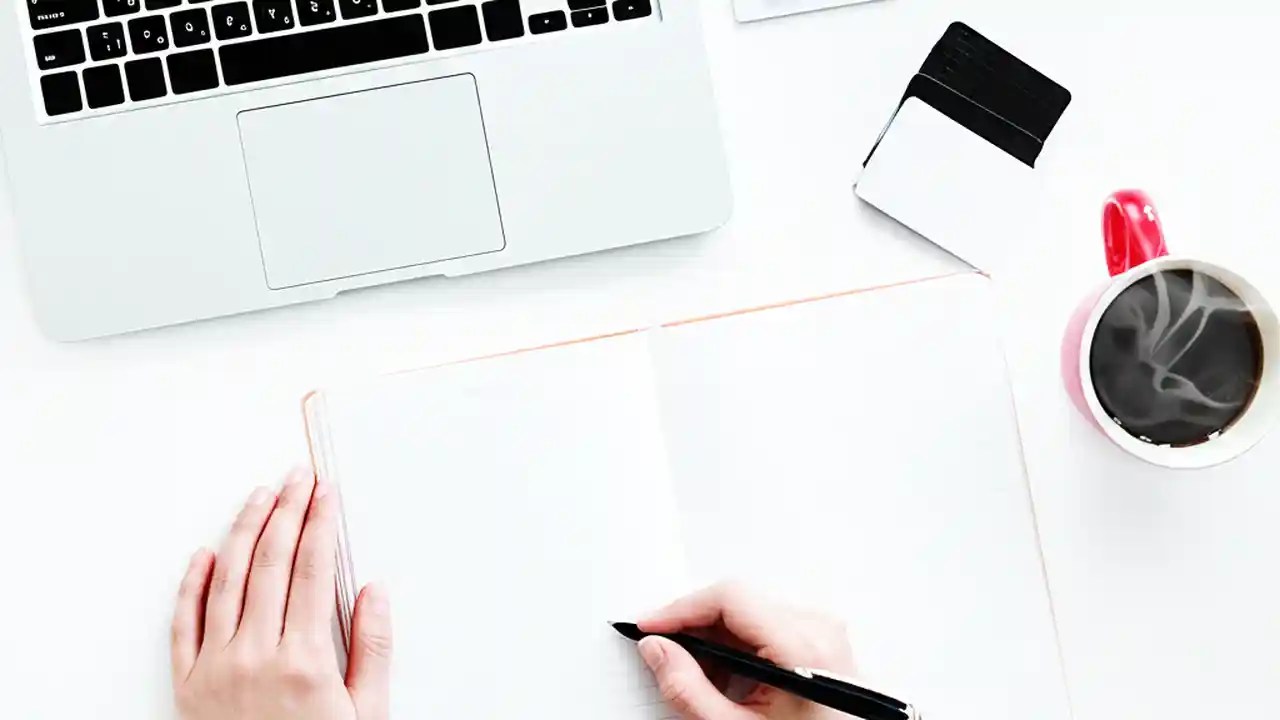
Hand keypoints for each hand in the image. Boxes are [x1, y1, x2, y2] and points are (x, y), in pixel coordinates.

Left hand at [171, 468, 392, 719]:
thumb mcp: (368, 714)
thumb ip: (373, 649)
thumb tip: (373, 592)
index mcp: (305, 662)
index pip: (311, 570)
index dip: (320, 523)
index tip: (326, 494)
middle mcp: (255, 657)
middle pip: (269, 563)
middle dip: (286, 511)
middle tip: (297, 479)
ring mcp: (216, 668)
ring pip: (226, 580)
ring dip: (244, 530)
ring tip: (259, 497)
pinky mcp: (189, 684)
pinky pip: (183, 622)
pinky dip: (191, 583)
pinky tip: (204, 554)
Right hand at [638, 583, 854, 719]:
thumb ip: (688, 691)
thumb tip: (658, 651)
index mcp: (802, 646)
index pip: (729, 598)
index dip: (681, 609)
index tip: (652, 626)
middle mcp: (819, 628)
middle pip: (738, 603)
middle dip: (696, 628)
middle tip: (669, 655)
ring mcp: (823, 631)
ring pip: (749, 612)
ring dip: (716, 639)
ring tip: (702, 677)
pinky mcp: (821, 638)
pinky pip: (767, 624)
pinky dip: (738, 646)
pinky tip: (727, 677)